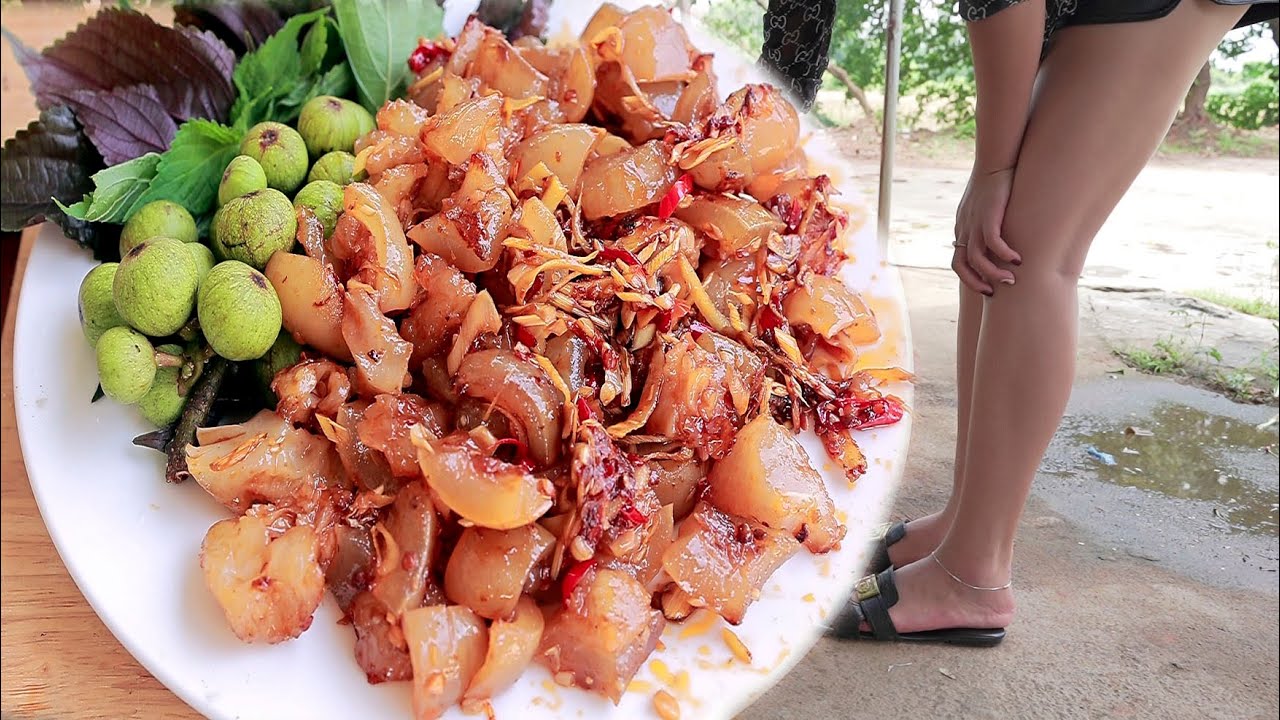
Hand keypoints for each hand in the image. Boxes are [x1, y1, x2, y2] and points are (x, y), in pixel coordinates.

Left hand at [952, 167, 1021, 295]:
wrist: (995, 160)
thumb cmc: (995, 182)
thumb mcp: (986, 207)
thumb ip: (989, 223)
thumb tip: (1003, 237)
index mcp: (963, 229)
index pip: (958, 261)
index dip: (969, 277)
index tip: (985, 287)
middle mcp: (964, 229)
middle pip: (962, 265)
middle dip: (977, 282)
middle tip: (995, 292)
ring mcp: (974, 223)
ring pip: (977, 259)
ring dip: (994, 273)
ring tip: (1011, 279)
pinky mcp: (988, 216)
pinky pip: (993, 243)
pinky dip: (1004, 254)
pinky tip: (1018, 259)